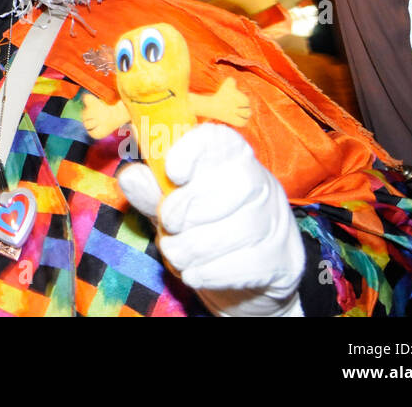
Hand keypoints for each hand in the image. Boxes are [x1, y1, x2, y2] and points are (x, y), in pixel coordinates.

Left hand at [117, 123, 304, 316]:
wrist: (244, 272)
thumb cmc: (201, 225)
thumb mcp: (171, 204)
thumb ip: (151, 191)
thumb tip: (131, 176)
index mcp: (230, 158)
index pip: (221, 137)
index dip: (195, 149)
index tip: (172, 172)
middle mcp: (259, 182)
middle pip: (236, 184)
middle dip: (188, 209)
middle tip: (168, 224)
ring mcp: (274, 221)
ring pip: (237, 229)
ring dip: (192, 247)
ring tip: (176, 252)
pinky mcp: (280, 259)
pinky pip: (244, 265)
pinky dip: (209, 273)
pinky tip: (195, 273)